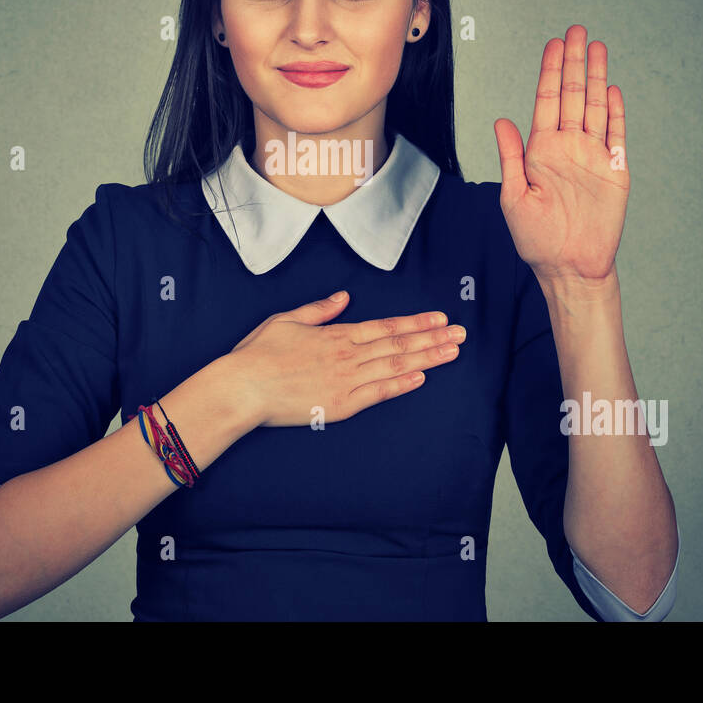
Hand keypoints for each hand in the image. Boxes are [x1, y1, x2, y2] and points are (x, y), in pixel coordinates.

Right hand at [224, 292, 466, 428]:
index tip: (438, 318)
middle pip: (399, 344)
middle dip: (432, 338)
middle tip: (460, 334)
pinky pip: (378, 393)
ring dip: (427, 358)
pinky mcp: (340, 405)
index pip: (385, 326)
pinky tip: (422, 377)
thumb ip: (319, 309)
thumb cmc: (257, 354)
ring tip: (452, 352)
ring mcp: (346, 381)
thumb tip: (344, 297)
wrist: (242, 388)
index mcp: (335, 333)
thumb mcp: (286, 320)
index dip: (415, 322)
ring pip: (395, 366)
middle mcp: (347, 355)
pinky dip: (402, 384)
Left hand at [494, 24, 629, 282]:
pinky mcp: (615, 171)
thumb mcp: (514, 197)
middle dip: (574, 63)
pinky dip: (615, 113)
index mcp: (541, 151)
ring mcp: (593, 157)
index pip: (547, 101)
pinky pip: (616, 136)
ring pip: (594, 108)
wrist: (569, 267)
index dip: (550, 72)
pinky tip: (612, 90)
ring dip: (596, 78)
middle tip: (577, 31)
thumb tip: (502, 122)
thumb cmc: (536, 240)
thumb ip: (511, 157)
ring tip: (597, 48)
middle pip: (572, 96)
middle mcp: (568, 148)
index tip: (554, 45)